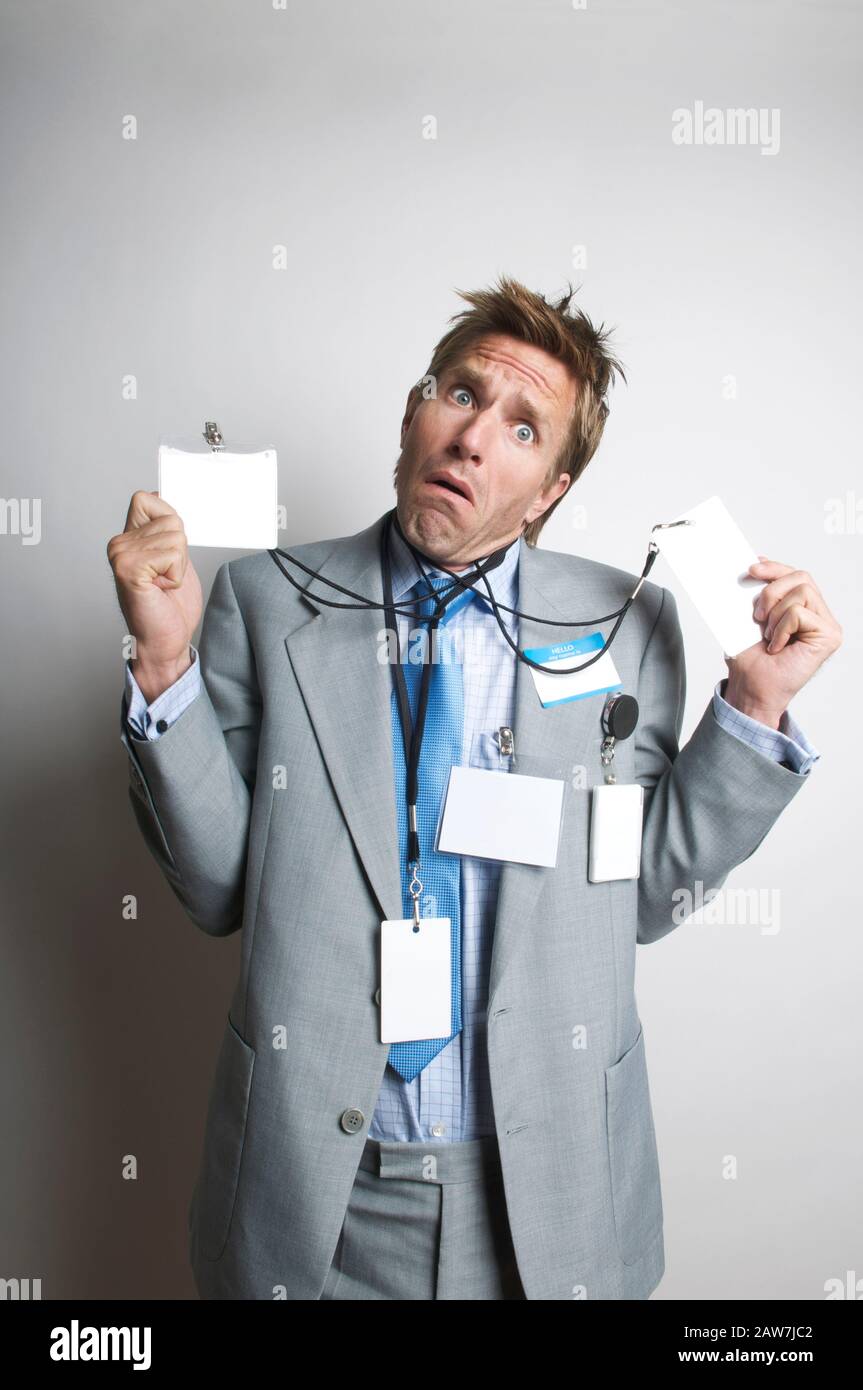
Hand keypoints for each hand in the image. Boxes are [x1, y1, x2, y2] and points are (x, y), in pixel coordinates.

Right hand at [107, 491, 202, 678]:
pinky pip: (173, 554)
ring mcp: (121, 554)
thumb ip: (165, 529)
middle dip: (181, 552)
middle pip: (172, 521)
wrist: (163, 642)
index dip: (169, 521)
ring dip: (179, 566)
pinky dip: (176, 575)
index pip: (148, 499)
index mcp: (127, 538)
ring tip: (163, 585)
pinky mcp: (129, 568)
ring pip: (176, 537)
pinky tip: (161, 589)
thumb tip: (156, 494)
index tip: (168, 554)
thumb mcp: (174, 558)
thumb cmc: (170, 607)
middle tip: (166, 578)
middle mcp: (119, 543)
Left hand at [723, 557, 842, 725]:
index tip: (752, 567)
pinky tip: (776, 646)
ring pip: (801, 591)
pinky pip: (801, 613)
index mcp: (801, 608)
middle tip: (756, 614)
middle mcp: (818, 614)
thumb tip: (748, 568)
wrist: (751, 690)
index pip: (795, 576)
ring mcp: (826, 625)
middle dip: (771, 589)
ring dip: (775, 613)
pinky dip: (781, 628)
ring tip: (768, 636)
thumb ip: (754, 595)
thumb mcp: (746, 619)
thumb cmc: (750, 660)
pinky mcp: (829, 636)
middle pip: (801, 576)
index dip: (775, 567)